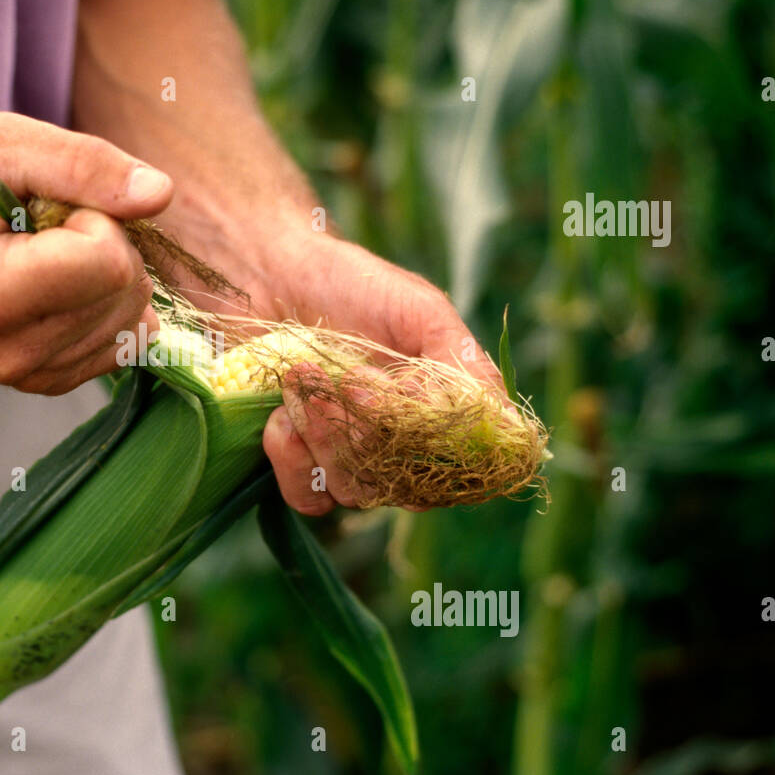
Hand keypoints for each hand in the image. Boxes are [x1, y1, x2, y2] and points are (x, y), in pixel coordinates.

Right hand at [0, 111, 173, 394]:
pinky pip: (128, 343)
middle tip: (43, 231)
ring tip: (45, 256)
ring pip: (135, 319)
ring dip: (106, 275)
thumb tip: (159, 193)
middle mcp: (7, 353)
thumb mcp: (0, 143)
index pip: (108, 263)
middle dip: (105, 246)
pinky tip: (61, 287)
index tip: (47, 208)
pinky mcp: (51, 382)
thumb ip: (82, 162)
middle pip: (126, 292)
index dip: (95, 219)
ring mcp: (30, 376)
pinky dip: (107, 305)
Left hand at [260, 235, 505, 514]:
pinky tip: (280, 416)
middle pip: (405, 481)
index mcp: (441, 411)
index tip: (403, 388)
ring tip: (303, 378)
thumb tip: (504, 423)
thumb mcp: (419, 310)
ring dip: (327, 435)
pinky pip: (309, 498)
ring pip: (356, 490)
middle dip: (370, 428)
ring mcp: (351, 461)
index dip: (433, 437)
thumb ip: (461, 362)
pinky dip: (293, 460)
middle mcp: (402, 445)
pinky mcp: (301, 468)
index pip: (462, 463)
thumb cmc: (350, 285)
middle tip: (346, 376)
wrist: (270, 277)